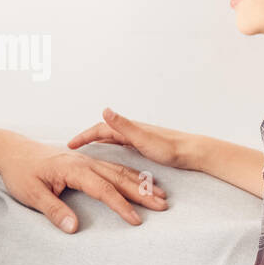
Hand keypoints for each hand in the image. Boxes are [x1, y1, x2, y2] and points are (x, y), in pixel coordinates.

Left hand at [0, 136, 167, 232]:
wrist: (12, 151)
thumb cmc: (20, 172)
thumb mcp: (32, 194)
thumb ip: (54, 210)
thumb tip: (74, 228)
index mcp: (74, 169)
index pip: (103, 189)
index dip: (121, 206)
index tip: (136, 220)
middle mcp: (84, 162)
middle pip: (119, 178)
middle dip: (141, 193)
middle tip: (162, 206)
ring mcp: (86, 160)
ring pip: (119, 171)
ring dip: (140, 183)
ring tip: (160, 195)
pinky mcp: (85, 162)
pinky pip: (113, 167)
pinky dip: (130, 175)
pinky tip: (140, 181)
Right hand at [68, 108, 209, 172]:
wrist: (193, 152)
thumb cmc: (170, 148)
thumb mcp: (143, 138)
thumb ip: (124, 125)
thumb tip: (106, 110)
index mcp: (128, 129)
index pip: (99, 129)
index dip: (84, 136)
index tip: (70, 145)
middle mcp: (132, 130)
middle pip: (104, 132)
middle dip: (87, 138)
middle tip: (73, 147)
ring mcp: (138, 137)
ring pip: (112, 138)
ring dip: (98, 141)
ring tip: (86, 150)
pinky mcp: (145, 145)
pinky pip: (121, 145)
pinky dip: (111, 147)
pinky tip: (112, 154)